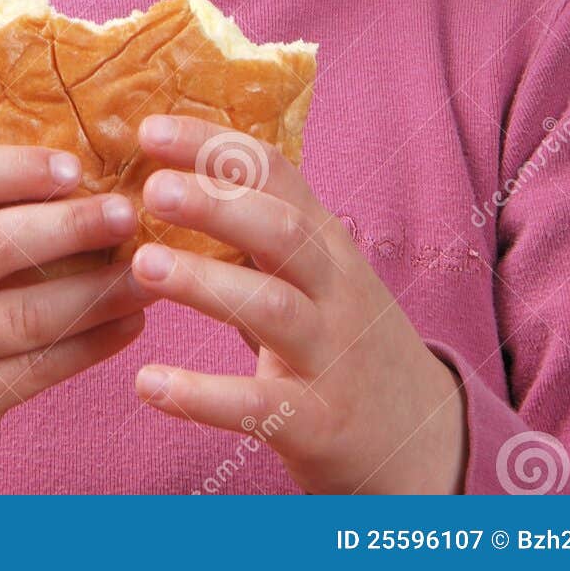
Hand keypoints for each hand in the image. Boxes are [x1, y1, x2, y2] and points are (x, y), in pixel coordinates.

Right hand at [0, 144, 150, 492]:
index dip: (16, 168)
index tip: (76, 166)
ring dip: (97, 292)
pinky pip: (37, 370)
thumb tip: (84, 171)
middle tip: (127, 213)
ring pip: (26, 315)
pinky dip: (92, 345)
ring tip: (149, 273)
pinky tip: (130, 322)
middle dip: (69, 226)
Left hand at [127, 114, 468, 493]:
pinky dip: (202, 396)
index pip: (273, 173)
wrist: (427, 440)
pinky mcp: (320, 423)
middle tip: (151, 189)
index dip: (213, 147)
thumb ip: (260, 233)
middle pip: (281, 231)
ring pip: (272, 308)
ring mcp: (332, 356)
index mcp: (325, 243)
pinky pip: (259, 406)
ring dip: (204, 283)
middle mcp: (335, 289)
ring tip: (142, 266)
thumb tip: (174, 178)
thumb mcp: (318, 274)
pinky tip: (148, 384)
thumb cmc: (344, 340)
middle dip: (216, 205)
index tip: (149, 130)